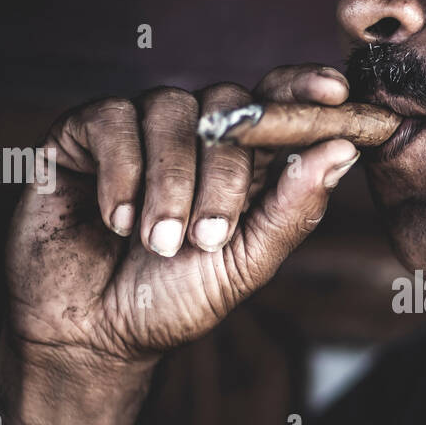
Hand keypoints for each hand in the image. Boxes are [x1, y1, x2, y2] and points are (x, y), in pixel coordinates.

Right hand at [4, 66, 392, 371]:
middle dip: (225, 174)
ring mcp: (139, 129)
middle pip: (230, 105)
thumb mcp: (244, 264)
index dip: (305, 89)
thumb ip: (292, 210)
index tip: (335, 92)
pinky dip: (122, 173)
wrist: (92, 335)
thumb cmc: (171, 301)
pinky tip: (118, 222)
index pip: (279, 102)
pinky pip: (112, 120)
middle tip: (209, 239)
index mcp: (243, 160)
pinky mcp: (83, 134)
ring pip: (171, 109)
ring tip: (160, 243)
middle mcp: (194, 133)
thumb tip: (343, 151)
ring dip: (171, 183)